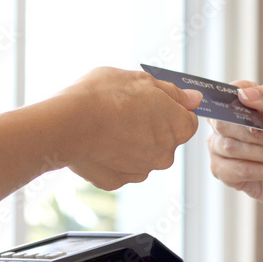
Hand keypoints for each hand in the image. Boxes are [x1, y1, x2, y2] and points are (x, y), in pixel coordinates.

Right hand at [55, 67, 201, 189]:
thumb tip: (194, 99)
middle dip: (150, 126)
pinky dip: (111, 157)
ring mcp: (141, 170)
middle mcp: (166, 154)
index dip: (171, 108)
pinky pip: (119, 167)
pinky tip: (97, 143)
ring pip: (142, 154)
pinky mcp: (117, 181)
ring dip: (131, 143)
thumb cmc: (105, 96)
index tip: (152, 102)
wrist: (68, 123)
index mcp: (179, 128)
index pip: (187, 119)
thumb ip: (173, 92)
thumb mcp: (142, 80)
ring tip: (107, 126)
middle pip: (165, 139)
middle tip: (125, 111)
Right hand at [207, 82, 262, 261]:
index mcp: (243, 103)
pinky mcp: (227, 174)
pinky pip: (230, 171)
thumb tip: (245, 90)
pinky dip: (260, 171)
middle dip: (259, 134)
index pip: (225, 93)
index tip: (256, 105)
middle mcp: (227, 125)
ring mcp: (223, 150)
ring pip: (227, 148)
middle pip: (224, 123)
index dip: (236, 100)